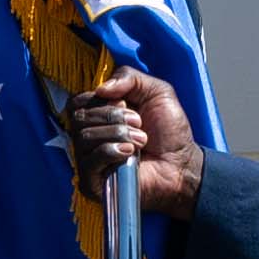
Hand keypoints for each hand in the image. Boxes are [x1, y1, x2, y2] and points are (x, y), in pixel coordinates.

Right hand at [66, 71, 205, 217]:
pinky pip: (89, 160)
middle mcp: (88, 136)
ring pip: (84, 136)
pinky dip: (111, 151)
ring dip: (118, 134)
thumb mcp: (156, 92)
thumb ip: (129, 77)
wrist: (181, 164)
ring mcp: (88, 159)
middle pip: (79, 117)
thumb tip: (100, 88)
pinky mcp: (91, 181)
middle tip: (138, 123)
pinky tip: (129, 154)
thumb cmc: (169, 132)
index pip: (77, 101)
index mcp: (97, 115)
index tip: (127, 104)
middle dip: (113, 116)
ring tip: (141, 140)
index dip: (100, 99)